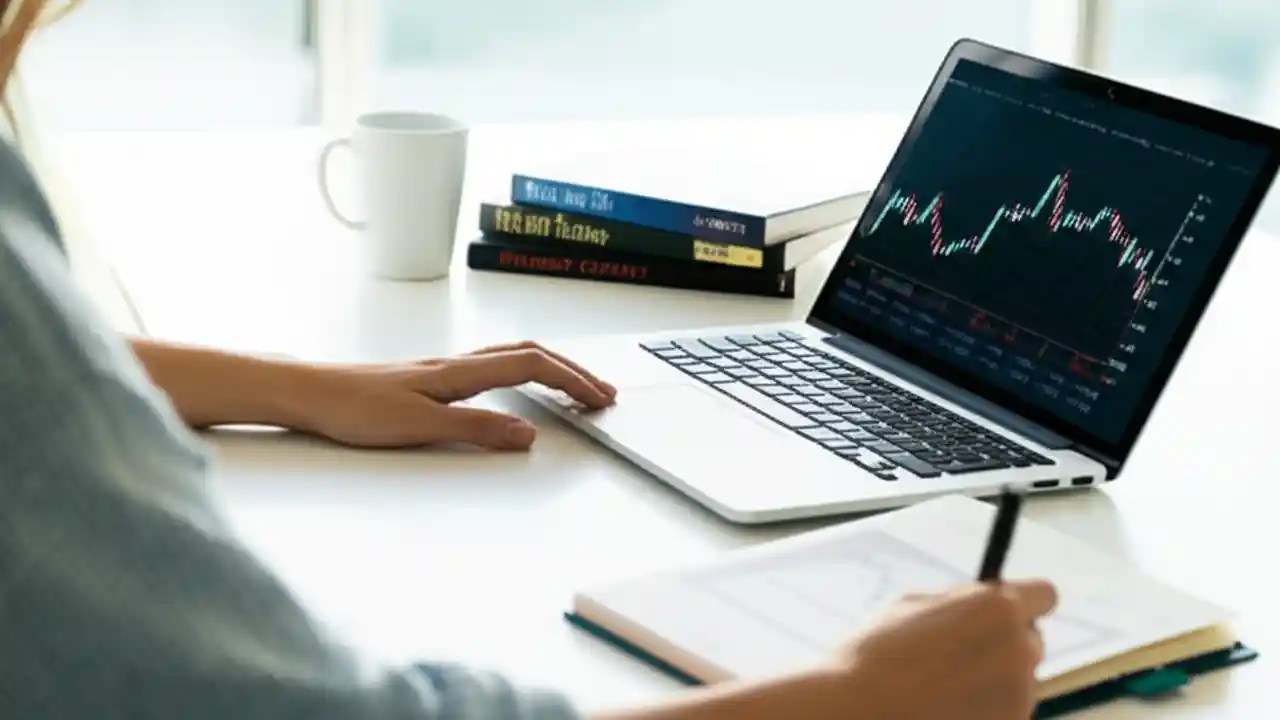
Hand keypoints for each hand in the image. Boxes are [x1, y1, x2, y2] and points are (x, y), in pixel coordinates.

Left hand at [285, 341, 615, 448]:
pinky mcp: (431, 379)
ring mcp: (444, 369)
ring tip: (574, 388)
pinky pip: (493, 366)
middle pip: (531, 353)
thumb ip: (478, 428)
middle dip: (572, 371)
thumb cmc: (353, 408)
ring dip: (551, 368)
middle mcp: (456, 364)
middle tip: (603, 393)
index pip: (533, 365)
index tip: (600, 400)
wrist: (308, 392)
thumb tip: (529, 435)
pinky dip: (523, 373)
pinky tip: (520, 389)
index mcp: (460, 372)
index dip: (572, 380)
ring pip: (512, 356)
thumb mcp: (420, 426)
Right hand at [826, 580, 1056, 719]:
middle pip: (1031, 641)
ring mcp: (1020, 697)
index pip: (1044, 595)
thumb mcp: (913, 604)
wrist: (857, 713)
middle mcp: (1020, 650)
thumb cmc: (876, 654)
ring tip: (941, 689)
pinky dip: (984, 711)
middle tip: (958, 655)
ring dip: (993, 681)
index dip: (1023, 602)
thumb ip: (959, 602)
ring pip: (1018, 680)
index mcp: (998, 608)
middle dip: (1003, 645)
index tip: (1000, 613)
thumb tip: (981, 605)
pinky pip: (1005, 711)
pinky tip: (944, 709)